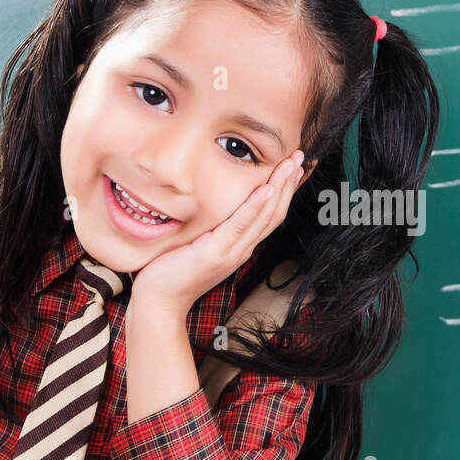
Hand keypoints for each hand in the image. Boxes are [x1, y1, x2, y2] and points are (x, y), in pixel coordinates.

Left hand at [128, 150, 305, 318]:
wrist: (159, 302)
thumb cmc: (173, 272)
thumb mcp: (200, 245)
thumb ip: (213, 229)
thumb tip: (214, 205)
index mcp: (240, 246)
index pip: (270, 215)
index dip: (285, 191)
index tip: (294, 168)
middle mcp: (242, 248)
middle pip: (274, 212)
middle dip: (289, 183)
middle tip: (300, 157)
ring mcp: (231, 252)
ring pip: (264, 216)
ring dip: (280, 188)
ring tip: (291, 165)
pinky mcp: (215, 253)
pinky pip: (240, 225)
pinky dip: (256, 206)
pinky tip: (267, 189)